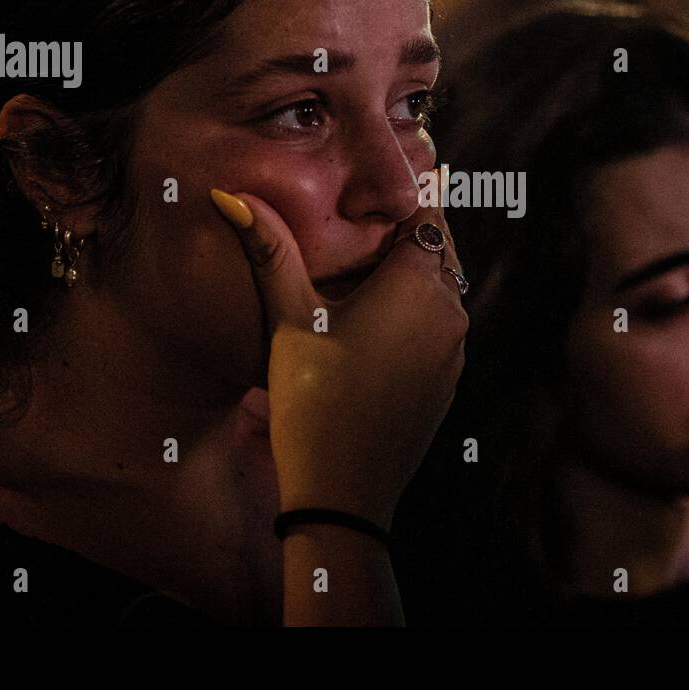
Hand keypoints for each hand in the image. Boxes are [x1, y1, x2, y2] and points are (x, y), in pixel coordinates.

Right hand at [211, 189, 466, 531]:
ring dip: (411, 279)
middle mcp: (450, 312)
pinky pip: (441, 328)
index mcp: (418, 285)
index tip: (365, 205)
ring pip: (442, 290)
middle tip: (358, 239)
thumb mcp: (288, 320)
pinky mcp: (448, 382)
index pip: (426, 215)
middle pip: (439, 250)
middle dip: (404, 239)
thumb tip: (233, 195)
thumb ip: (271, 251)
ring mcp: (454, 351)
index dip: (398, 205)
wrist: (344, 494)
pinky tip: (372, 331)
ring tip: (360, 282)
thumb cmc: (312, 401)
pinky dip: (416, 316)